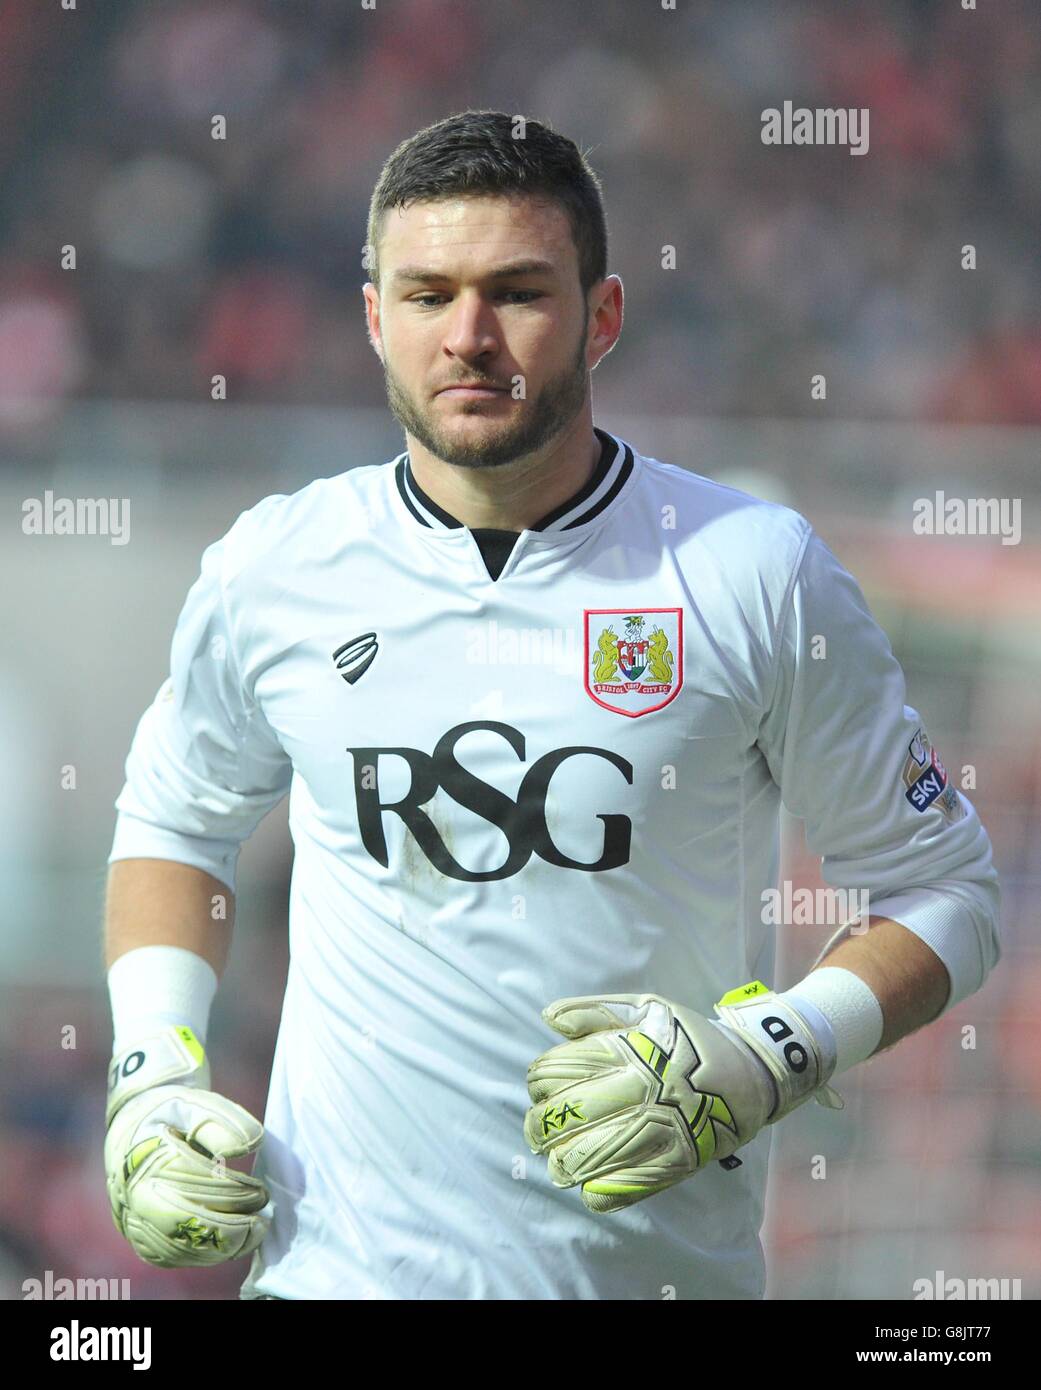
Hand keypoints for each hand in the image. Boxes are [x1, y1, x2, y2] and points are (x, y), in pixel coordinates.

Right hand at [105, 1026, 270, 1267]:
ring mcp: (134, 1220)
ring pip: (179, 1250)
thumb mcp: (195, 1104)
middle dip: (231, 1229)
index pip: (192, 1192)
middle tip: (263, 1218)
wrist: (136, 1125)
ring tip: (255, 1232)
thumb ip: (221, 1122)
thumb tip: (244, 1148)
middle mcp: (133, 1198)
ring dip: (221, 1247)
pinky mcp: (141, 1235)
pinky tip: (234, 1243)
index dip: (231, 1198)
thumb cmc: (173, 1113)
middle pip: (184, 1230)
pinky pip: (172, 1256)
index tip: (260, 1193)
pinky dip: (206, 1255)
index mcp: (144, 1163)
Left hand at [523, 982, 841, 1213]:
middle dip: (543, 1127)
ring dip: (566, 1163)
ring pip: (595, 1153)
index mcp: (628, 1050)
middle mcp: (641, 1088)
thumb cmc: (690, 1038)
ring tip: (558, 1165)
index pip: (562, 1069)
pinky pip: (634, 1183)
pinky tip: (590, 1190)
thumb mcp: (647, 1007)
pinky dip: (605, 1191)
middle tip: (538, 1134)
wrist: (753, 1069)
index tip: (540, 1089)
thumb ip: (596, 1011)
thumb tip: (549, 1018)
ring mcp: (662, 1127)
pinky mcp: (680, 1160)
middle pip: (572, 1114)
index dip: (540, 1082)